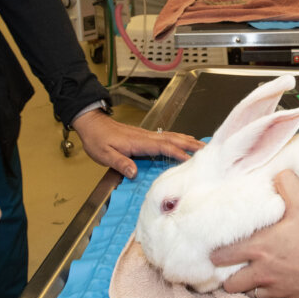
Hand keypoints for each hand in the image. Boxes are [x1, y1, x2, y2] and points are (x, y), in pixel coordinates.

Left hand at [72, 110, 203, 177]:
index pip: (162, 147)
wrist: (92, 124)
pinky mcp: (145, 136)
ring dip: (187, 140)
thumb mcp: (104, 154)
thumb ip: (120, 163)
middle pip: (172, 139)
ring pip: (171, 136)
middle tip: (206, 149)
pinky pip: (166, 136)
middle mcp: (145, 136)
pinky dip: (179, 138)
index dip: (176, 153)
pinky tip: (184, 140)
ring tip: (202, 145)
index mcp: (138, 142)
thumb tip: (134, 173)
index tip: (190, 159)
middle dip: (190, 144)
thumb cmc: (97, 140)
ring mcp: (146, 135)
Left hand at [211, 170, 298, 297]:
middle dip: (227, 275)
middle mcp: (264, 272)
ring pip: (251, 293)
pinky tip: (279, 281)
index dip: (215, 253)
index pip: (222, 255)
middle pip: (230, 283)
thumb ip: (286, 183)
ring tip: (253, 274)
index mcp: (260, 248)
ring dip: (250, 285)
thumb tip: (276, 174)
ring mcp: (279, 288)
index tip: (213, 249)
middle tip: (230, 265)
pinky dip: (273, 292)